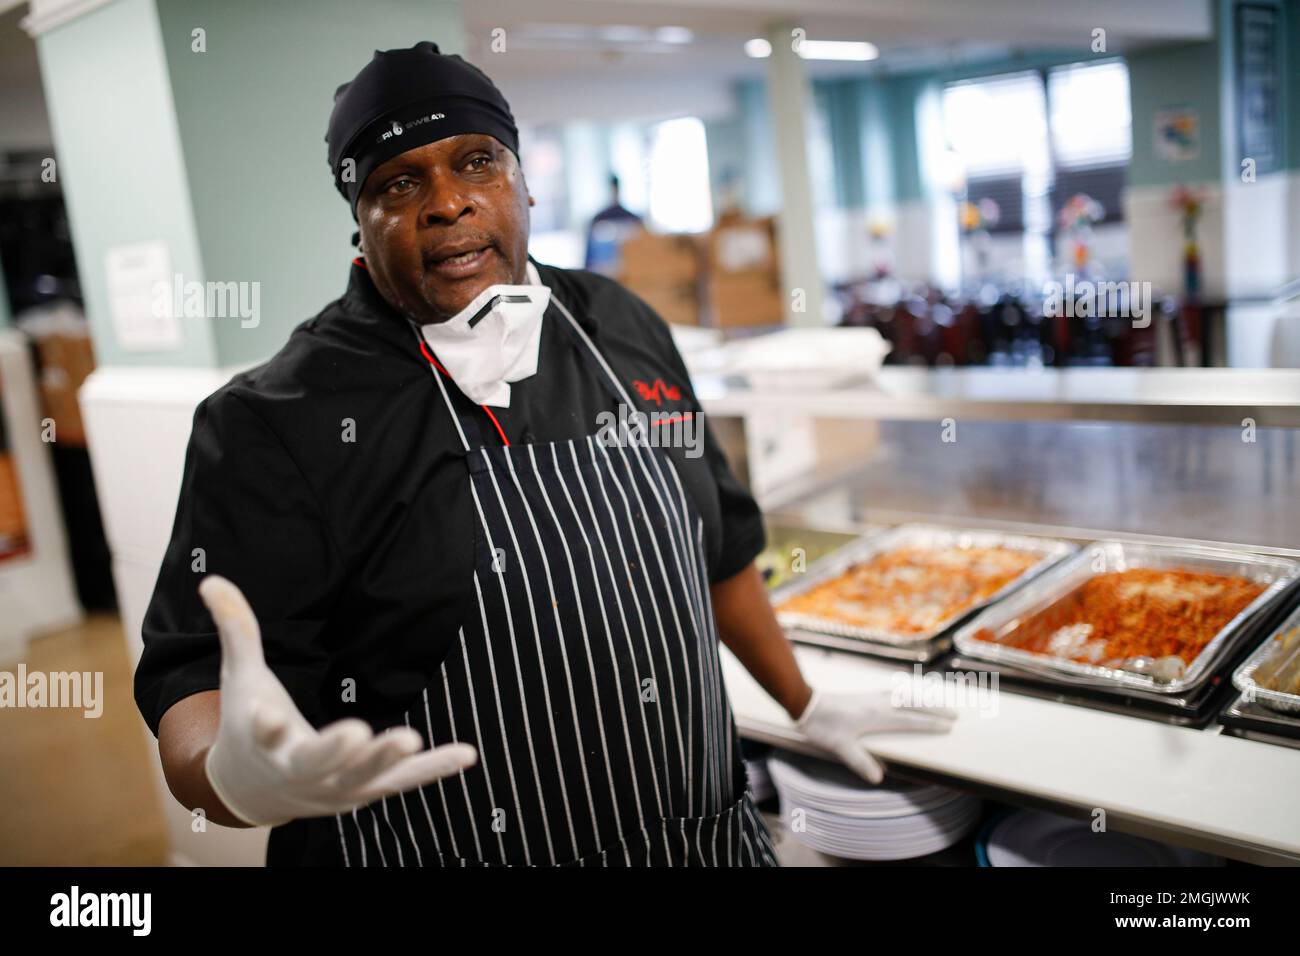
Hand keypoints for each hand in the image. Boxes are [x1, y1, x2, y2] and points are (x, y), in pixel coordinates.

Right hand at [198, 575, 476, 826]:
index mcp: (264, 742)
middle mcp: (298, 772)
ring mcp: (332, 789)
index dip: (267, 727)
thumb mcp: (240, 679)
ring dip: (388, 762)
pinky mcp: (362, 792)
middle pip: (318, 763)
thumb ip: (236, 630)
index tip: (269, 717)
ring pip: (362, 778)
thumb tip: (211, 578)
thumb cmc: (248, 725)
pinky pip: (401, 783)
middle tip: (358, 734)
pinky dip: (433, 769)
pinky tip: (467, 754)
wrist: (249, 792)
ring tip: (411, 739)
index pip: (263, 734)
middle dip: (337, 752)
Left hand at [793, 688, 956, 784]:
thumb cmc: (823, 726)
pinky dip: (906, 694)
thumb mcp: (840, 748)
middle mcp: (878, 704)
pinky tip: (905, 695)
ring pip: (905, 696)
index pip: (910, 720)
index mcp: (877, 716)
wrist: (806, 703)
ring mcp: (872, 697)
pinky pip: (893, 692)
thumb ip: (859, 762)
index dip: (930, 723)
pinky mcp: (864, 695)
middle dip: (935, 709)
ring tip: (938, 703)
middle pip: (913, 705)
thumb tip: (877, 778)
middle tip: (955, 714)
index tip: (948, 726)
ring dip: (923, 699)